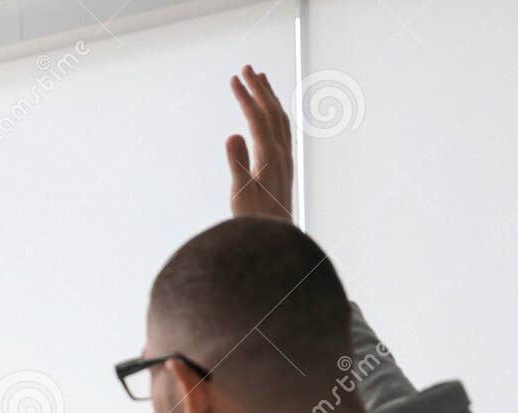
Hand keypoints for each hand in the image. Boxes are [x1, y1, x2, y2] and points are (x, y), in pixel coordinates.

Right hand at [227, 64, 292, 221]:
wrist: (274, 239)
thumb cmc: (254, 220)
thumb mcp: (240, 192)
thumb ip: (237, 162)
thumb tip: (232, 134)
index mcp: (270, 156)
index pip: (258, 118)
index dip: (245, 97)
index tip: (233, 79)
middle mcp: (282, 154)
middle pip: (272, 112)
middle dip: (259, 88)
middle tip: (246, 68)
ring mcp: (285, 159)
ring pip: (280, 119)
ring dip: (269, 98)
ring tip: (260, 80)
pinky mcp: (284, 166)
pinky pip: (283, 131)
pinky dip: (275, 114)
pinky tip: (270, 113)